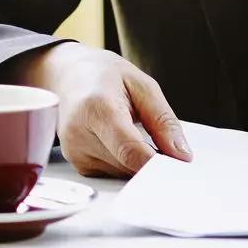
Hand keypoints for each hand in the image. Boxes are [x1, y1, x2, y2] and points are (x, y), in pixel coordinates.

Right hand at [5, 43, 191, 176]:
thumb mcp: (141, 84)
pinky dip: (124, 162)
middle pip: (129, 165)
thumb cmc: (103, 75)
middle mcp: (79, 133)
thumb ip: (163, 120)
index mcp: (96, 107)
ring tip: (134, 131)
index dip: (157, 164)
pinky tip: (119, 140)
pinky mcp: (76, 163)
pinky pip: (112, 173)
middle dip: (152, 160)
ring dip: (137, 161)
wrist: (66, 75)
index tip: (179, 167)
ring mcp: (74, 151)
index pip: (129, 150)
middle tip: (160, 140)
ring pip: (122, 172)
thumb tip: (181, 155)